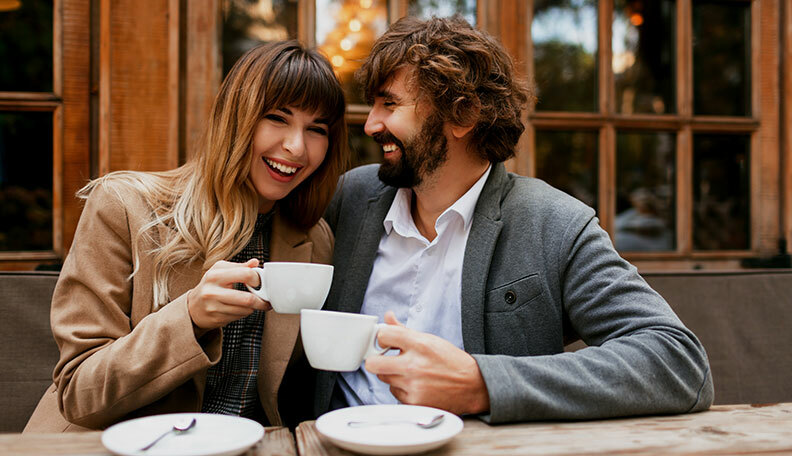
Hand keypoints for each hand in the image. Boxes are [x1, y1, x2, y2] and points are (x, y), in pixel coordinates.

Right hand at [187, 259, 270, 329]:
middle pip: (248, 299)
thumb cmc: (210, 285)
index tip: (260, 282)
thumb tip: (255, 262)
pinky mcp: (217, 319)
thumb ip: (239, 266)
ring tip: (253, 303)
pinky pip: (239, 317)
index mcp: (215, 275)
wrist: (193, 307)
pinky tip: (241, 308)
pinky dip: (245, 313)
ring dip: (253, 307)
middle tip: (266, 299)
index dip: (257, 279)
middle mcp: (212, 291)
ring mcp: (214, 307)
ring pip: (246, 310)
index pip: (245, 275)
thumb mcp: (220, 270)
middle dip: (261, 300)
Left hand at [364, 311, 489, 414]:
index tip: (385, 342)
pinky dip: (402, 389)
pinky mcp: (414, 402)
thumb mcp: (429, 339)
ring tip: (409, 372)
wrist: (472, 385)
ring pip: (384, 379)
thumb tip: (388, 317)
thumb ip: (404, 330)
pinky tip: (415, 385)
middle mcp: (414, 365)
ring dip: (392, 375)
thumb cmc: (451, 361)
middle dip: (376, 360)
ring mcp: (413, 386)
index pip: (383, 336)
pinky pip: (394, 393)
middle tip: (384, 359)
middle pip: (373, 364)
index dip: (382, 338)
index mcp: (419, 344)